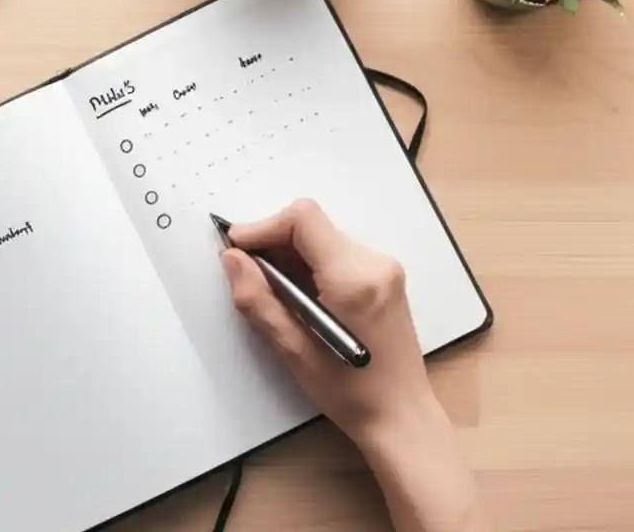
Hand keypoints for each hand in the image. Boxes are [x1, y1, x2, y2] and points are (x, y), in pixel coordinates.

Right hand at [220, 199, 433, 444]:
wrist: (401, 415)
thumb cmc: (351, 393)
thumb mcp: (293, 350)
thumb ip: (258, 299)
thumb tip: (232, 259)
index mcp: (354, 278)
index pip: (304, 219)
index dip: (263, 226)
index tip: (237, 249)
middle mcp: (374, 263)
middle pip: (312, 226)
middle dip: (273, 244)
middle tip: (250, 277)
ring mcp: (384, 269)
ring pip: (322, 238)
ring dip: (291, 256)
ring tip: (275, 294)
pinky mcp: (385, 278)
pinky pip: (337, 253)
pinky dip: (310, 265)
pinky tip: (301, 298)